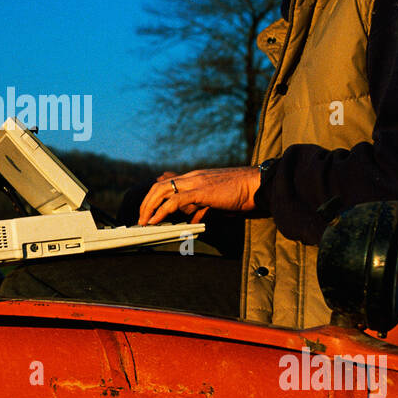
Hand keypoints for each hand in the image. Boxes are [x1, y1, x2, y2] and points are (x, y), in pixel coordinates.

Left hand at [138, 167, 261, 225]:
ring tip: (144, 221)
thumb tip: (193, 219)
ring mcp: (196, 182)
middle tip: (141, 218)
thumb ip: (202, 207)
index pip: (167, 183)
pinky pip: (175, 201)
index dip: (154, 197)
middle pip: (159, 186)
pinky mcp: (201, 191)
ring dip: (149, 206)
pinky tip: (155, 221)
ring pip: (162, 190)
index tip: (148, 210)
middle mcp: (192, 177)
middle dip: (146, 202)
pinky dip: (162, 211)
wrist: (256, 185)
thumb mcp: (216, 200)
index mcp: (195, 177)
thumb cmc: (240, 193)